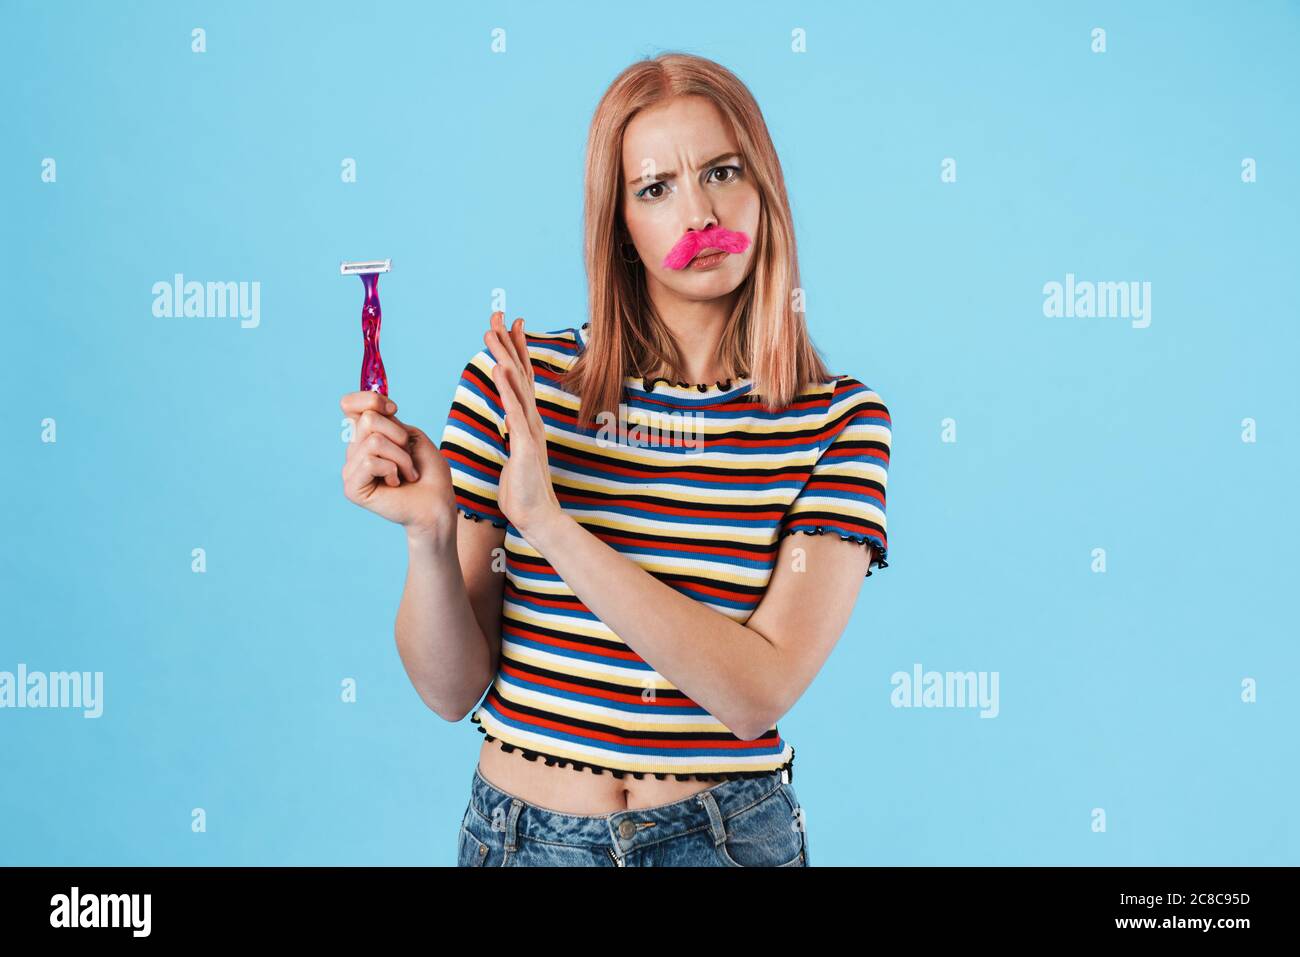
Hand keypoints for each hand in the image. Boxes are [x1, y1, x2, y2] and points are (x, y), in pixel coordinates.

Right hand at [339, 390, 454, 538]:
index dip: (371, 400)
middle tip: (408, 456)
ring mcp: (351, 469)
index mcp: (365, 436)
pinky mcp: (352, 487)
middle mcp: (354, 451)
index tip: (394, 410)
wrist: (437, 503)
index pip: (349, 404)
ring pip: (373, 441)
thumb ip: (385, 419)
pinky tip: (396, 483)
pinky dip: (392, 470)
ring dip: (401, 457)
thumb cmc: (428, 471)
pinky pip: (370, 462)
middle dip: (399, 436)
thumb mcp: (410, 435)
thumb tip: (371, 405)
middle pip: (367, 419)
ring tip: (406, 473)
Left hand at [484, 311, 563, 538]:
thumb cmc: (523, 491)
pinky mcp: (526, 444)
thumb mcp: (515, 456)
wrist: (536, 516)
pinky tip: (500, 369)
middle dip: (510, 343)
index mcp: (527, 422)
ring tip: (493, 332)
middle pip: (521, 374)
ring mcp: (531, 430)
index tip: (508, 327)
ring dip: (505, 357)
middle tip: (499, 315)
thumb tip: (510, 424)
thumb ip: (514, 436)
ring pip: (517, 385)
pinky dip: (507, 388)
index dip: (515, 352)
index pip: (520, 380)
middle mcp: (532, 420)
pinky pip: (515, 410)